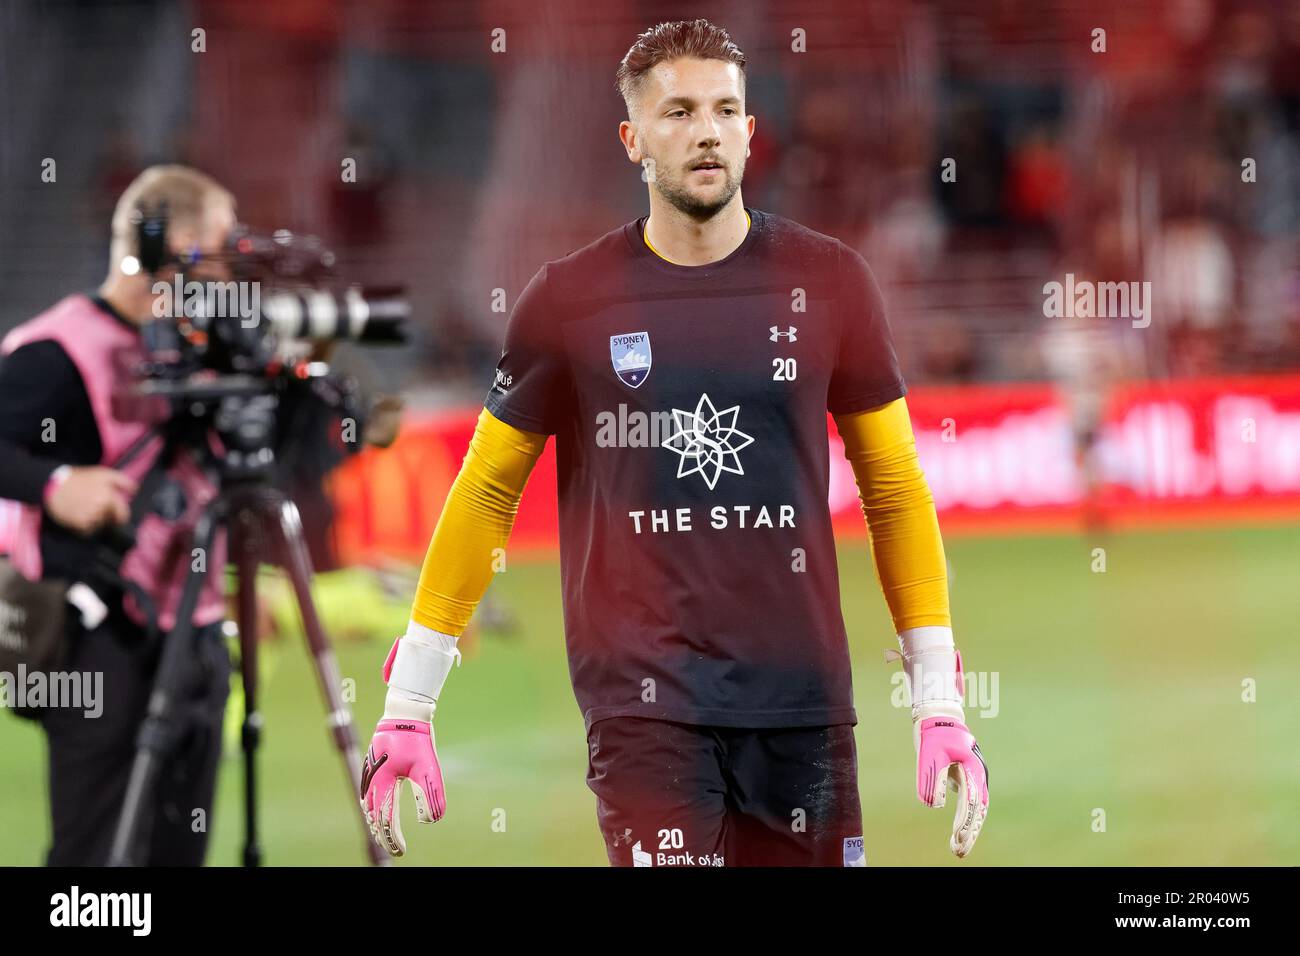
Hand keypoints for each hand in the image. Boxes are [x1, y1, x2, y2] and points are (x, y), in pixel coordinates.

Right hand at [45, 466, 135, 534]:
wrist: (54, 485)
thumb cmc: (79, 479)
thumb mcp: (103, 473)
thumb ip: (122, 481)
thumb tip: (135, 489)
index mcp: (109, 496)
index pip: (123, 514)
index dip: (121, 516)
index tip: (118, 517)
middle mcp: (101, 507)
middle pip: (111, 521)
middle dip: (107, 517)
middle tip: (95, 509)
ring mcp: (90, 516)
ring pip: (99, 525)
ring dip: (94, 521)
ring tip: (84, 510)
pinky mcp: (79, 523)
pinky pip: (87, 531)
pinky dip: (84, 527)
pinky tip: (78, 516)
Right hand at [360, 718, 446, 856]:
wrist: (404, 714)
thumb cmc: (417, 739)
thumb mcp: (429, 766)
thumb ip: (430, 793)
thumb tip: (431, 821)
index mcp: (384, 781)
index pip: (386, 817)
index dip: (393, 837)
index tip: (401, 851)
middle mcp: (372, 779)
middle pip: (373, 815)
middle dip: (382, 835)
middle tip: (393, 850)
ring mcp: (369, 773)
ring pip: (367, 806)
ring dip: (375, 823)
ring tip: (383, 837)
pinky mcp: (371, 768)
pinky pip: (366, 795)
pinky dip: (370, 809)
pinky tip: (373, 814)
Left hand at [916, 715, 988, 857]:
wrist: (939, 718)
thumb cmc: (933, 735)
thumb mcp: (929, 754)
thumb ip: (931, 779)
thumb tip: (934, 806)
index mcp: (972, 768)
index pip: (970, 800)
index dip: (965, 820)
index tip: (957, 836)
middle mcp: (978, 775)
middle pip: (978, 809)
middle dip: (969, 832)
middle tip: (958, 852)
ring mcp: (975, 778)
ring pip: (976, 810)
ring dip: (969, 829)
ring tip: (957, 850)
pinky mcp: (967, 780)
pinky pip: (971, 805)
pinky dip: (966, 820)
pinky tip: (958, 835)